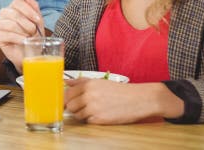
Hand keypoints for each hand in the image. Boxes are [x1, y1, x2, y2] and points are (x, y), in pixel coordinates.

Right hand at [0, 0, 43, 71]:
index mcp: (14, 8)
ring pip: (10, 23)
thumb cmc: (33, 36)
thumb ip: (33, 8)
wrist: (30, 53)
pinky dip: (18, 38)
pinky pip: (7, 34)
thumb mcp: (37, 21)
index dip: (28, 9)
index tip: (37, 19)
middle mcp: (4, 14)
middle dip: (27, 23)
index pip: (17, 2)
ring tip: (29, 37)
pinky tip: (24, 41)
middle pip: (14, 12)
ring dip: (23, 31)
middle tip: (34, 31)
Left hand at [64, 80, 183, 123]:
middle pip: (69, 105)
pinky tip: (99, 115)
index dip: (66, 99)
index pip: (66, 94)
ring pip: (76, 114)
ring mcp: (94, 108)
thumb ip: (80, 81)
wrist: (138, 99)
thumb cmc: (119, 91)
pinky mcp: (100, 119)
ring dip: (81, 114)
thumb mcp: (99, 82)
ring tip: (92, 110)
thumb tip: (65, 82)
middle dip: (73, 107)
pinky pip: (87, 121)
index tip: (67, 102)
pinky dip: (90, 120)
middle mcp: (89, 95)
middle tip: (81, 107)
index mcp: (88, 84)